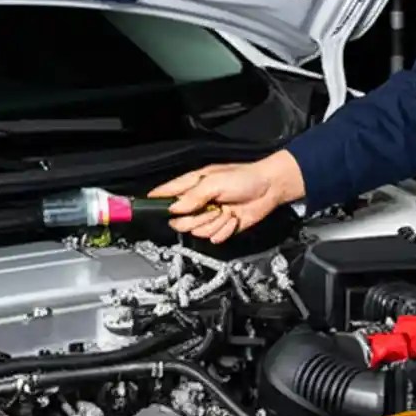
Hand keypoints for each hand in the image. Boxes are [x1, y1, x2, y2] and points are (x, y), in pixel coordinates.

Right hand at [146, 150, 304, 243]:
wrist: (270, 189)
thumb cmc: (245, 178)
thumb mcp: (215, 182)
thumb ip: (193, 196)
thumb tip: (174, 208)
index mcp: (192, 185)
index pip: (166, 193)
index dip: (155, 200)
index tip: (145, 206)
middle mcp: (197, 201)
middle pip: (179, 221)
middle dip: (195, 219)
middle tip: (210, 209)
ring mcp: (209, 215)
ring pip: (197, 231)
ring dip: (214, 223)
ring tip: (226, 211)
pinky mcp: (221, 227)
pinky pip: (214, 238)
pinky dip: (225, 230)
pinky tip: (233, 218)